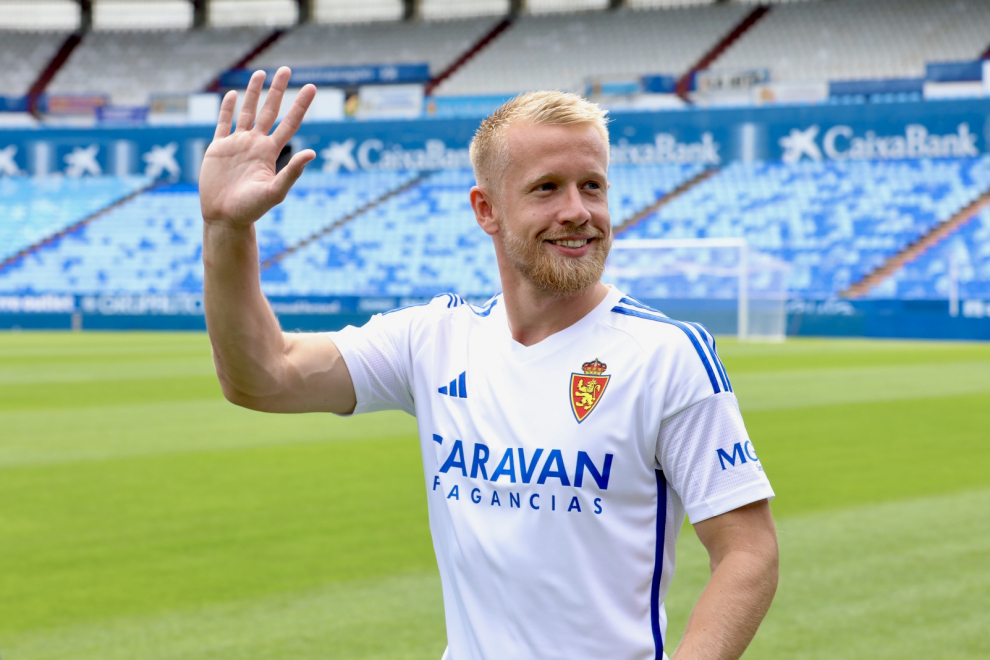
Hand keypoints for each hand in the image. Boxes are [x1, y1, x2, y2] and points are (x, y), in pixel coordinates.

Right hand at [200, 67, 316, 226]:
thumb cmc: (251, 210)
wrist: (224, 218)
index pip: (289, 123)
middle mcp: (255, 144)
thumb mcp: (275, 192)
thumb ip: (292, 172)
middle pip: (269, 110)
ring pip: (246, 112)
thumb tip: (311, 153)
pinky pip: (223, 124)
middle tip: (286, 69)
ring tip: (261, 73)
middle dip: (278, 90)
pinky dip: (226, 109)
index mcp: (270, 152)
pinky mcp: (218, 148)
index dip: (300, 105)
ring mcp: (237, 144)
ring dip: (253, 93)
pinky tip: (231, 94)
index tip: (312, 87)